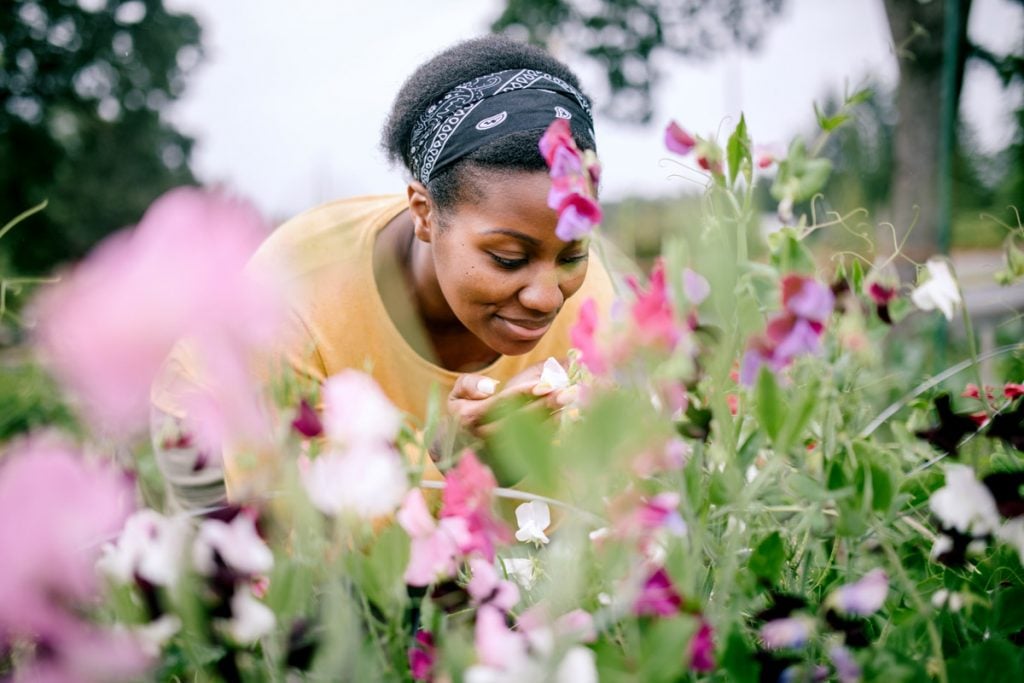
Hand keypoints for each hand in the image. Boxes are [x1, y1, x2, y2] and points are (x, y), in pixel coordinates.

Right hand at [447, 361, 576, 438]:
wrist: (459, 449)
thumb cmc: (463, 413)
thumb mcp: (457, 394)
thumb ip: (469, 384)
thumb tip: (491, 388)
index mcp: (470, 418)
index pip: (502, 403)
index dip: (525, 392)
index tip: (547, 384)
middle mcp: (485, 437)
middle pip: (521, 419)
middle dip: (547, 405)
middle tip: (569, 392)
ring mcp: (499, 451)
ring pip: (531, 434)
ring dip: (553, 417)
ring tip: (568, 400)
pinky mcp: (511, 461)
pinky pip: (535, 446)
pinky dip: (551, 430)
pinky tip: (561, 415)